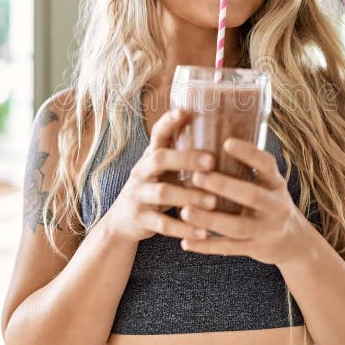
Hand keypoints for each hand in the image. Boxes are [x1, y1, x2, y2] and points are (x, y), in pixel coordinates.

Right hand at [104, 109, 218, 243]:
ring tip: (213, 201)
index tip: (185, 112)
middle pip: (159, 159)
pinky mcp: (140, 218)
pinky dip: (183, 228)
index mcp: (150, 157)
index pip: (157, 134)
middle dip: (185, 159)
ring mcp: (138, 195)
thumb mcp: (162, 170)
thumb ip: (182, 156)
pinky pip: (163, 224)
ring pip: (163, 192)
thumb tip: (222, 134)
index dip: (169, 122)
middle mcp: (141, 172)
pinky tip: (203, 232)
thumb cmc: (154, 188)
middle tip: (211, 162)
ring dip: (189, 196)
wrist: (122, 221)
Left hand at [178, 137, 309, 265]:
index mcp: (276, 184)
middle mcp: (276, 206)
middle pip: (251, 195)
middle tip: (197, 176)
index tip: (226, 142)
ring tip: (184, 211)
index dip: (248, 153)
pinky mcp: (256, 249)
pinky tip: (186, 242)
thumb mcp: (269, 184)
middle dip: (223, 186)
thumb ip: (248, 169)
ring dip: (209, 219)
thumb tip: (213, 137)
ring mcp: (267, 230)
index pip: (266, 164)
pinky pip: (229, 248)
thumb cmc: (270, 204)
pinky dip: (206, 246)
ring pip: (237, 226)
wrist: (294, 243)